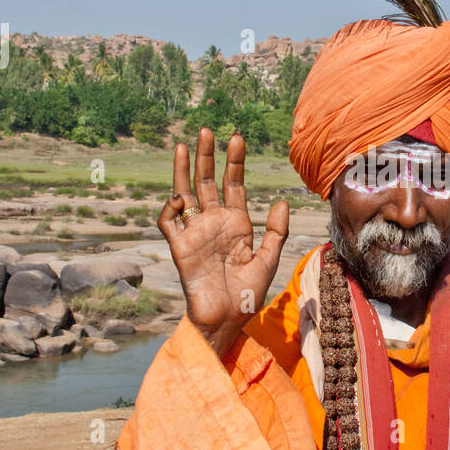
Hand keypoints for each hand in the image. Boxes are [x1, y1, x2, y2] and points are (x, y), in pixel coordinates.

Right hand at [157, 128, 288, 355]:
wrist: (229, 319)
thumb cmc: (248, 293)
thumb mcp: (268, 259)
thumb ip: (276, 231)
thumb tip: (280, 201)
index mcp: (235, 222)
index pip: (233, 184)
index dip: (234, 161)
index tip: (237, 138)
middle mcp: (213, 222)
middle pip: (207, 182)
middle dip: (207, 156)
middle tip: (206, 130)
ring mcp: (195, 233)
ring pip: (185, 194)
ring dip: (182, 170)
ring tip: (183, 144)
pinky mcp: (180, 248)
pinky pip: (169, 223)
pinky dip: (170, 208)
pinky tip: (179, 196)